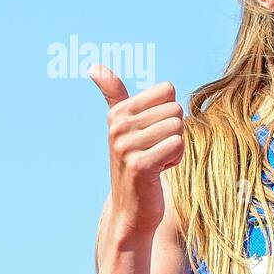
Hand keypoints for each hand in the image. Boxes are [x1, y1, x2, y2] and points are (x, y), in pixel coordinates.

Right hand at [90, 65, 184, 242]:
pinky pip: (177, 146)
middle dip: (175, 132)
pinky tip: (159, 171)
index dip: (168, 113)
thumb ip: (114, 95)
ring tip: (157, 160)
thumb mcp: (123, 125)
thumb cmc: (136, 162)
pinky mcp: (139, 165)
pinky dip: (176, 160)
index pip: (167, 90)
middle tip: (157, 150)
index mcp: (118, 112)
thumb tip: (95, 66)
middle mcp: (118, 126)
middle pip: (176, 110)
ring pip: (178, 128)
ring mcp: (127, 146)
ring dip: (176, 148)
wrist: (132, 207)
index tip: (153, 133)